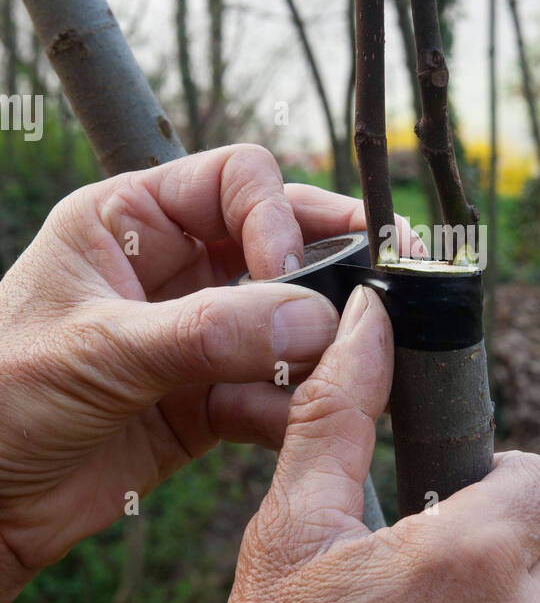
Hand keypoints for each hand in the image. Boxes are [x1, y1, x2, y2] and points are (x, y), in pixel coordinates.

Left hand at [0, 144, 414, 602]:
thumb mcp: (97, 350)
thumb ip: (206, 332)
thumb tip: (312, 320)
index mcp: (130, 220)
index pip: (237, 180)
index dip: (278, 218)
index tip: (288, 276)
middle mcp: (172, 269)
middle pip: (281, 244)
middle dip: (327, 271)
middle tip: (381, 290)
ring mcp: (197, 337)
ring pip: (289, 324)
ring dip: (317, 349)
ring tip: (339, 372)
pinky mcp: (209, 402)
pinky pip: (275, 393)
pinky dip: (294, 408)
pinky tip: (299, 422)